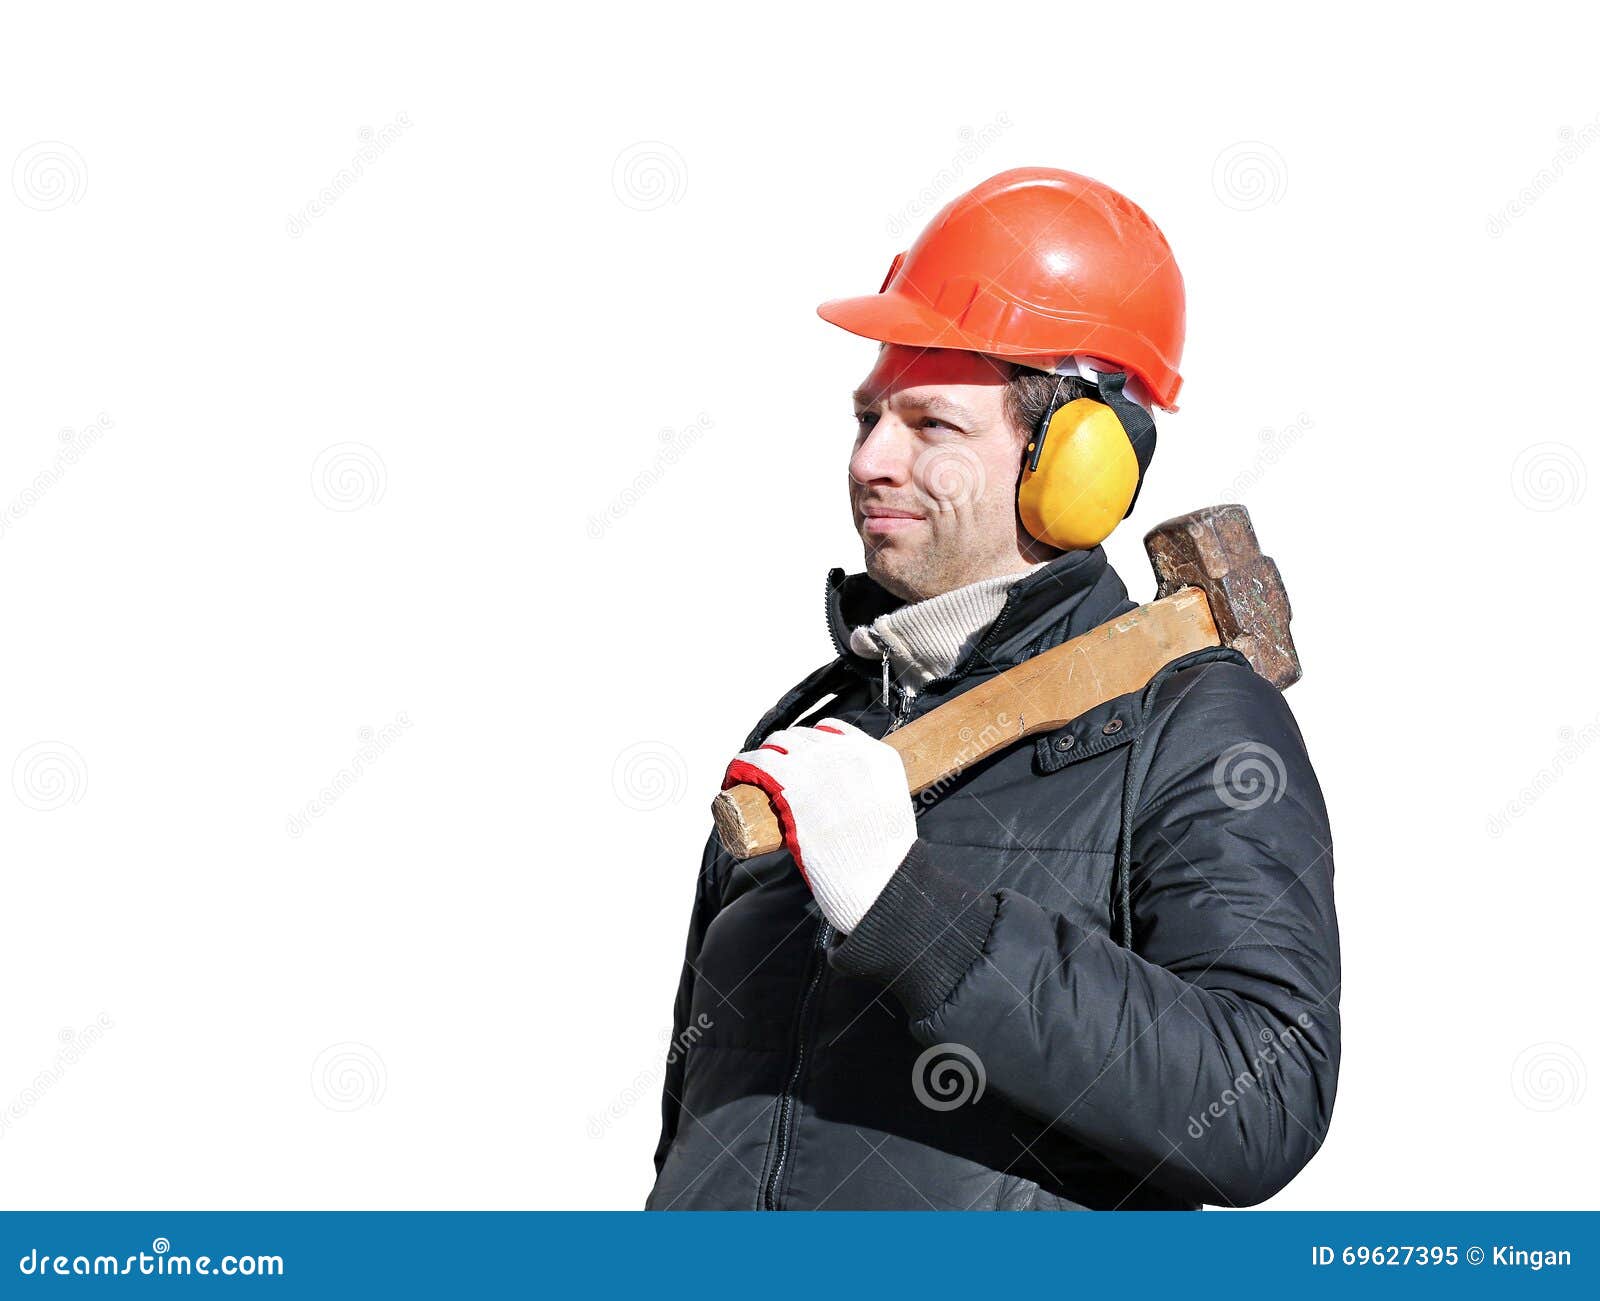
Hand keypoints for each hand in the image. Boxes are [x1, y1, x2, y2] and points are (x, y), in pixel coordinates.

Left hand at [721, 719, 916, 932]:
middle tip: (775, 773)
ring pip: (779, 742)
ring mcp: (817, 763)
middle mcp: (847, 752)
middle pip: (804, 737)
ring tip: (754, 776)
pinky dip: (742, 767)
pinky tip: (735, 779)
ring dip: (765, 756)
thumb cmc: (883, 863)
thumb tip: (848, 812)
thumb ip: (870, 800)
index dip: (813, 746)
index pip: (834, 732)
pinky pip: (756, 760)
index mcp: (877, 757)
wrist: (876, 881)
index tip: (802, 761)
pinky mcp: (789, 780)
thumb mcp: (889, 814)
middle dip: (787, 752)